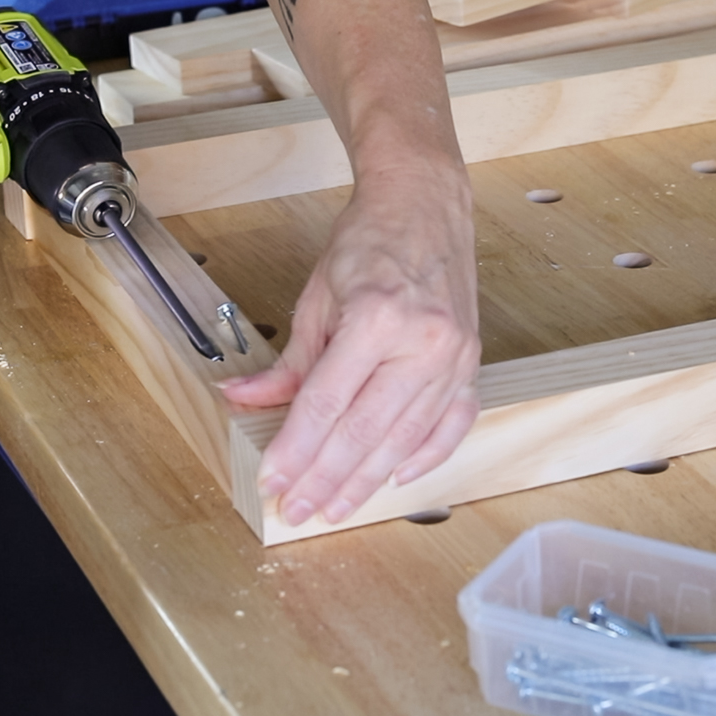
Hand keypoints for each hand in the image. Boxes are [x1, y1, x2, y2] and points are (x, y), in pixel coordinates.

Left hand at [220, 166, 480, 526]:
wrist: (424, 206)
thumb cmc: (369, 243)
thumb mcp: (316, 297)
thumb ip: (287, 362)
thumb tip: (244, 401)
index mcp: (376, 319)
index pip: (325, 405)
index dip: (295, 451)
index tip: (273, 482)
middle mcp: (422, 343)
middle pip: (364, 432)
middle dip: (326, 479)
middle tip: (298, 510)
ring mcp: (454, 358)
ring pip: (405, 439)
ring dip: (366, 481)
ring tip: (336, 507)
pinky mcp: (471, 364)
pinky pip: (451, 426)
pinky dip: (425, 458)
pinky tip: (396, 480)